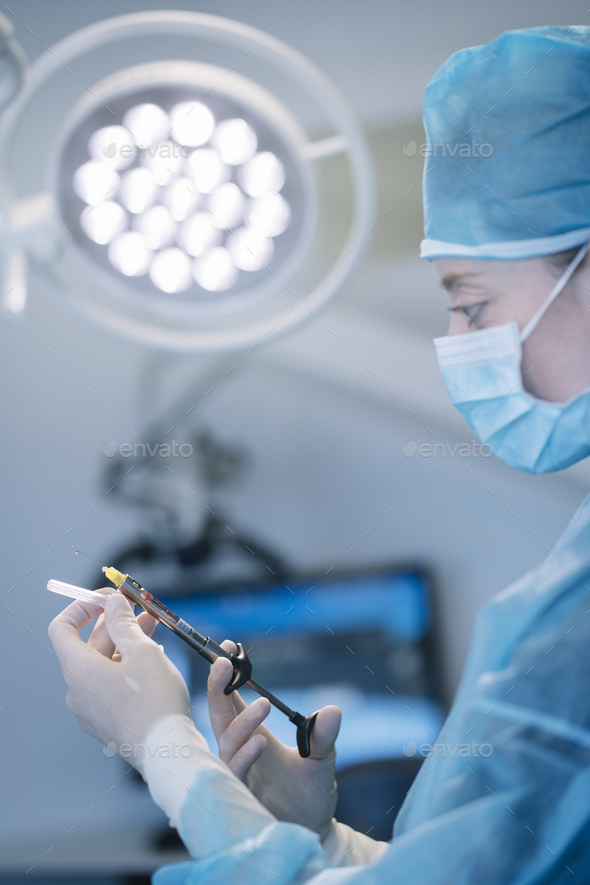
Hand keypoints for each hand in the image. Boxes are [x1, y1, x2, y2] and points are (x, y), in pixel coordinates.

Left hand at [48, 592, 190, 767]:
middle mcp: (78, 691)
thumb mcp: (142, 651)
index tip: (107, 599)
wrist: (167, 753)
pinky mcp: (107, 722)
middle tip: (143, 610)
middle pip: (89, 646)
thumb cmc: (154, 702)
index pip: (61, 629)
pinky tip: (153, 662)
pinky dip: (128, 668)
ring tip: (154, 630)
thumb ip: (124, 623)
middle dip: (116, 624)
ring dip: (126, 644)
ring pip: (104, 666)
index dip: (82, 608)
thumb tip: (113, 603)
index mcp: (79, 670)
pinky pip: (111, 686)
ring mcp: (91, 710)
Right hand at [208, 641, 341, 839]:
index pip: (230, 699)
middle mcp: (240, 750)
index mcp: (253, 734)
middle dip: (217, 687)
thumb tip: (334, 710)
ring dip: (243, 721)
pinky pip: (235, 772)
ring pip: (226, 741)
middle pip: (219, 714)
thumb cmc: (309, 795)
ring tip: (263, 703)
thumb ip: (323, 735)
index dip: (225, 675)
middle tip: (223, 663)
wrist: (312, 832)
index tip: (227, 648)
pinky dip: (246, 755)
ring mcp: (239, 772)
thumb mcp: (322, 758)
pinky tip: (261, 742)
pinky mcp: (242, 795)